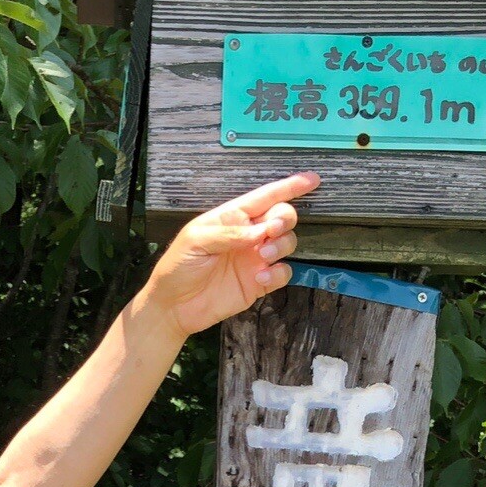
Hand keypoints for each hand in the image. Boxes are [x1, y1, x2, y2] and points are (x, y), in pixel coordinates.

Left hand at [141, 172, 319, 337]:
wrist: (174, 306)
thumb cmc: (178, 266)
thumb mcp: (195, 240)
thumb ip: (228, 233)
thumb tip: (258, 231)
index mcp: (232, 217)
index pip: (265, 197)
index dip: (289, 187)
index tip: (311, 180)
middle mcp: (249, 235)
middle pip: (282, 216)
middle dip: (284, 218)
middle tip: (271, 229)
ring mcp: (256, 258)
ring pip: (287, 242)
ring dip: (282, 244)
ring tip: (263, 254)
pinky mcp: (259, 282)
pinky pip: (283, 272)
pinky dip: (278, 272)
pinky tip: (260, 276)